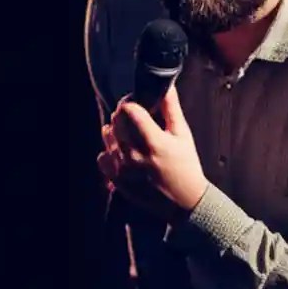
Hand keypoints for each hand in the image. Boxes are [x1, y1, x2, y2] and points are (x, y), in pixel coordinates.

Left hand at [96, 83, 208, 220]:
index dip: (131, 101)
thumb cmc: (186, 166)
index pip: (129, 110)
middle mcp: (135, 155)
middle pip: (116, 121)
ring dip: (116, 131)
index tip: (137, 102)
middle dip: (124, 114)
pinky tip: (123, 152)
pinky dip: (110, 151)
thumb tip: (166, 86)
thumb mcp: (183, 135)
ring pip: (107, 136)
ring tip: (130, 135)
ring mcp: (124, 169)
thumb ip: (172, 109)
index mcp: (154, 143)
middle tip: (135, 118)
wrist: (183, 202)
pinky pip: (102, 156)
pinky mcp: (117, 180)